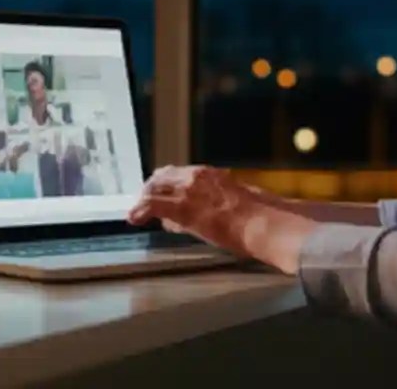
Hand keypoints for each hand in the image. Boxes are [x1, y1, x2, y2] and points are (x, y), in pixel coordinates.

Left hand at [127, 165, 316, 274]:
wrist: (262, 222)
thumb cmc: (257, 216)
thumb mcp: (234, 201)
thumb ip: (214, 202)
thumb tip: (206, 211)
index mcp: (209, 174)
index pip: (177, 174)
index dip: (164, 185)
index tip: (159, 194)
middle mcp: (195, 176)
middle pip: (161, 178)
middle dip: (150, 191)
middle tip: (143, 204)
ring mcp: (187, 190)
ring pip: (154, 189)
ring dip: (145, 200)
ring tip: (138, 213)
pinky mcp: (182, 206)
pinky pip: (152, 205)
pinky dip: (141, 211)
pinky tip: (134, 219)